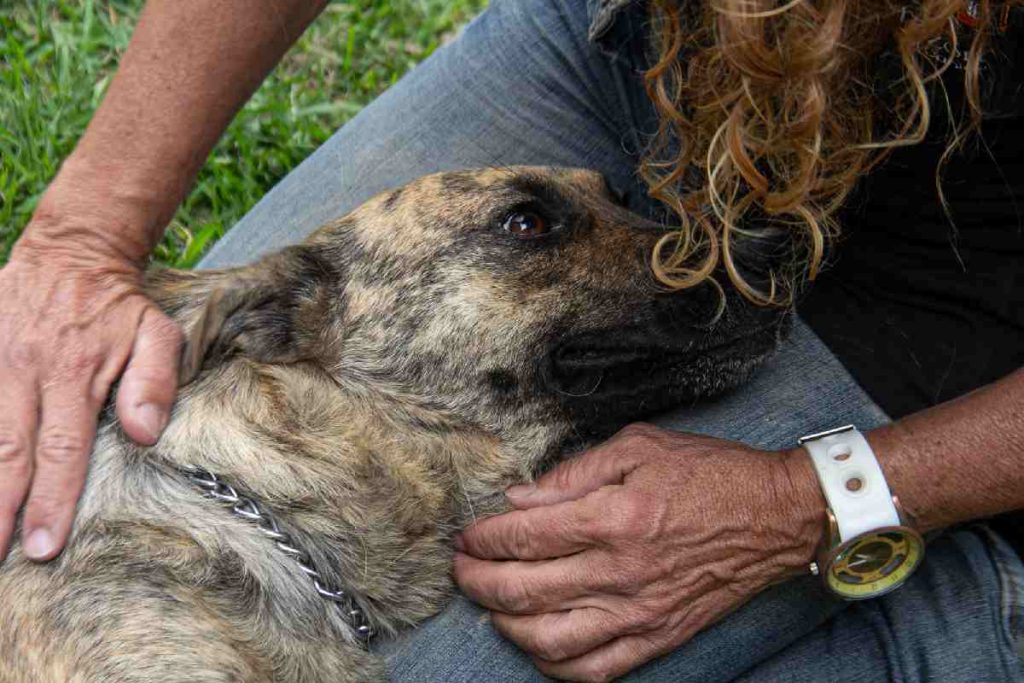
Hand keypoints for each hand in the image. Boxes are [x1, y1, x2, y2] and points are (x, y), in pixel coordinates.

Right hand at [0, 230, 180, 562]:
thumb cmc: (121, 305)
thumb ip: (155, 382)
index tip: (44, 546)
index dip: (51, 500)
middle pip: (10, 450)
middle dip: (2, 508)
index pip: (61, 449)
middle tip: (0, 554)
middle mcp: (27, 368)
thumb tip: (144, 435)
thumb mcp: (157, 333)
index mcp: (75, 373)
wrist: (73, 250)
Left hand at [454, 423, 824, 681]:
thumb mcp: (639, 447)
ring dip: (504, 624)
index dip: (483, 537)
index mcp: (613, 516)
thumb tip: (520, 498)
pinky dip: (553, 665)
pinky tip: (535, 645)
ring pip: (548, 638)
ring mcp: (638, 612)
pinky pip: (594, 669)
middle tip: (461, 568)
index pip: (523, 536)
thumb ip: (573, 473)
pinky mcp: (657, 637)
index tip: (468, 534)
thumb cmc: (709, 473)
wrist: (775, 517)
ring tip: (488, 606)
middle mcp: (620, 571)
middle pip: (522, 589)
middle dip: (477, 580)